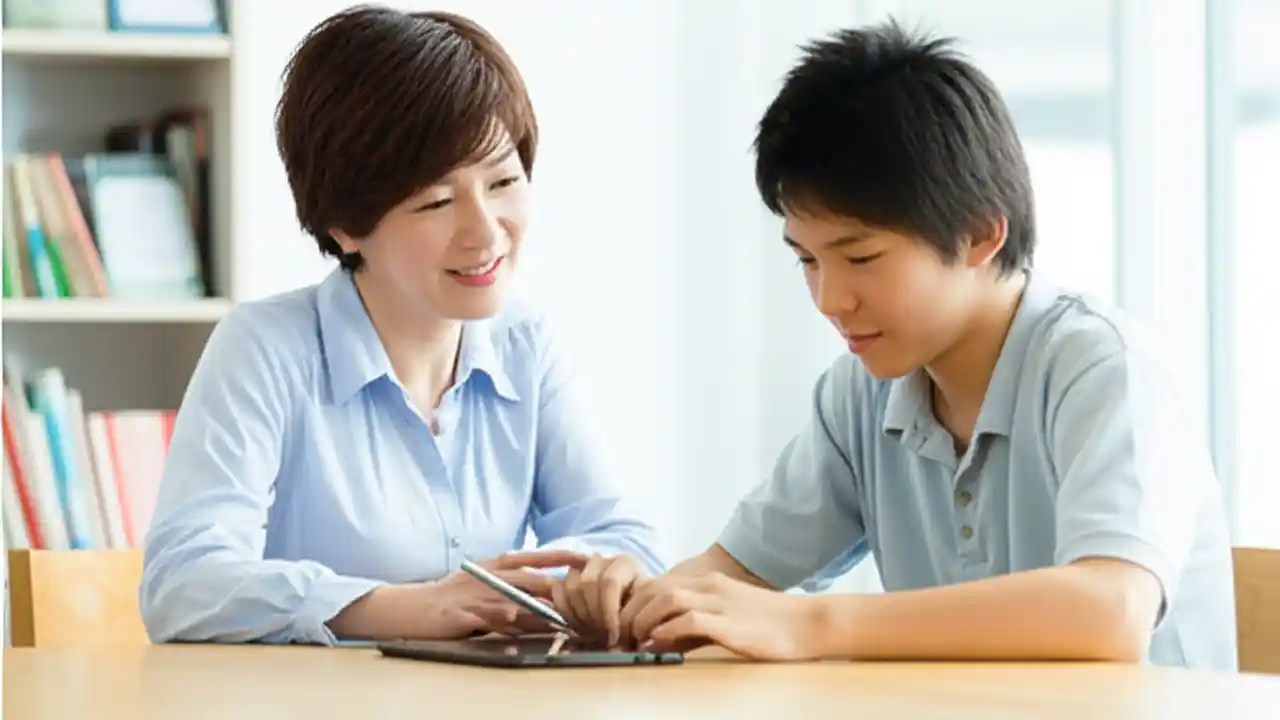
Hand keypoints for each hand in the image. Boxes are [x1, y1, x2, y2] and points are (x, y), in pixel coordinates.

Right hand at [332, 549, 586, 639]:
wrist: (414, 607)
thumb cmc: (452, 595)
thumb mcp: (484, 580)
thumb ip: (513, 581)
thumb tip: (546, 583)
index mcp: (496, 564)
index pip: (536, 555)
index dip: (562, 556)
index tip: (589, 557)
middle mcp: (489, 575)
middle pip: (531, 578)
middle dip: (560, 585)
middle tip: (587, 589)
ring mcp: (477, 594)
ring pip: (516, 600)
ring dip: (542, 609)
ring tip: (567, 616)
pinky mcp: (465, 613)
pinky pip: (491, 620)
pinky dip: (508, 624)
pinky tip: (524, 629)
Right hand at [549, 554, 647, 646]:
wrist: (635, 610)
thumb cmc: (641, 613)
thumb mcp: (643, 615)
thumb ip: (631, 625)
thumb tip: (614, 647)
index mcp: (626, 564)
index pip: (609, 582)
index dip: (608, 612)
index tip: (613, 637)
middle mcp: (603, 561)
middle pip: (587, 584)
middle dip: (593, 616)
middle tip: (602, 636)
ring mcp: (582, 568)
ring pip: (571, 587)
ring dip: (580, 616)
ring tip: (593, 632)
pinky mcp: (568, 579)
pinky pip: (558, 591)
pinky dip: (566, 612)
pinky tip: (579, 627)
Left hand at [619, 572, 821, 659]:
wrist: (807, 623)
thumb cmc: (766, 624)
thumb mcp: (725, 617)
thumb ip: (693, 624)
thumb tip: (657, 640)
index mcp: (707, 582)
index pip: (656, 584)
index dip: (633, 604)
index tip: (622, 627)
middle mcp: (709, 586)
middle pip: (654, 588)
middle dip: (631, 612)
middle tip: (620, 636)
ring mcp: (720, 602)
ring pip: (666, 599)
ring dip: (643, 620)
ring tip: (634, 641)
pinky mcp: (730, 622)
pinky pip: (689, 619)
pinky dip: (667, 630)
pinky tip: (656, 644)